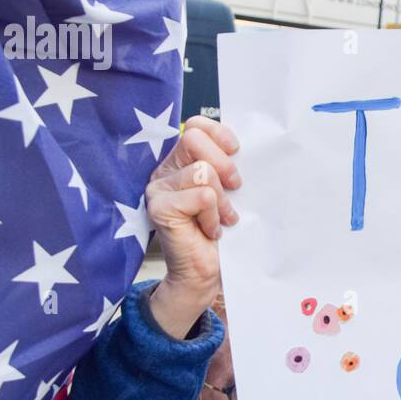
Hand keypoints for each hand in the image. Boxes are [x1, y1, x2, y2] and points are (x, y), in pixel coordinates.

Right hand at [146, 116, 242, 337]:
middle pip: (195, 139)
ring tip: (222, 219)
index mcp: (180, 162)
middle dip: (224, 164)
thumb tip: (242, 147)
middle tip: (235, 188)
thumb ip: (226, 166)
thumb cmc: (220, 232)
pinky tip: (210, 230)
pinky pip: (201, 196)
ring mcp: (158, 188)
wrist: (205, 273)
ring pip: (202, 171)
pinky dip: (213, 215)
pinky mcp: (159, 206)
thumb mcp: (227, 192)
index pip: (196, 126)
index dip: (219, 134)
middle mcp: (165, 171)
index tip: (236, 151)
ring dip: (221, 200)